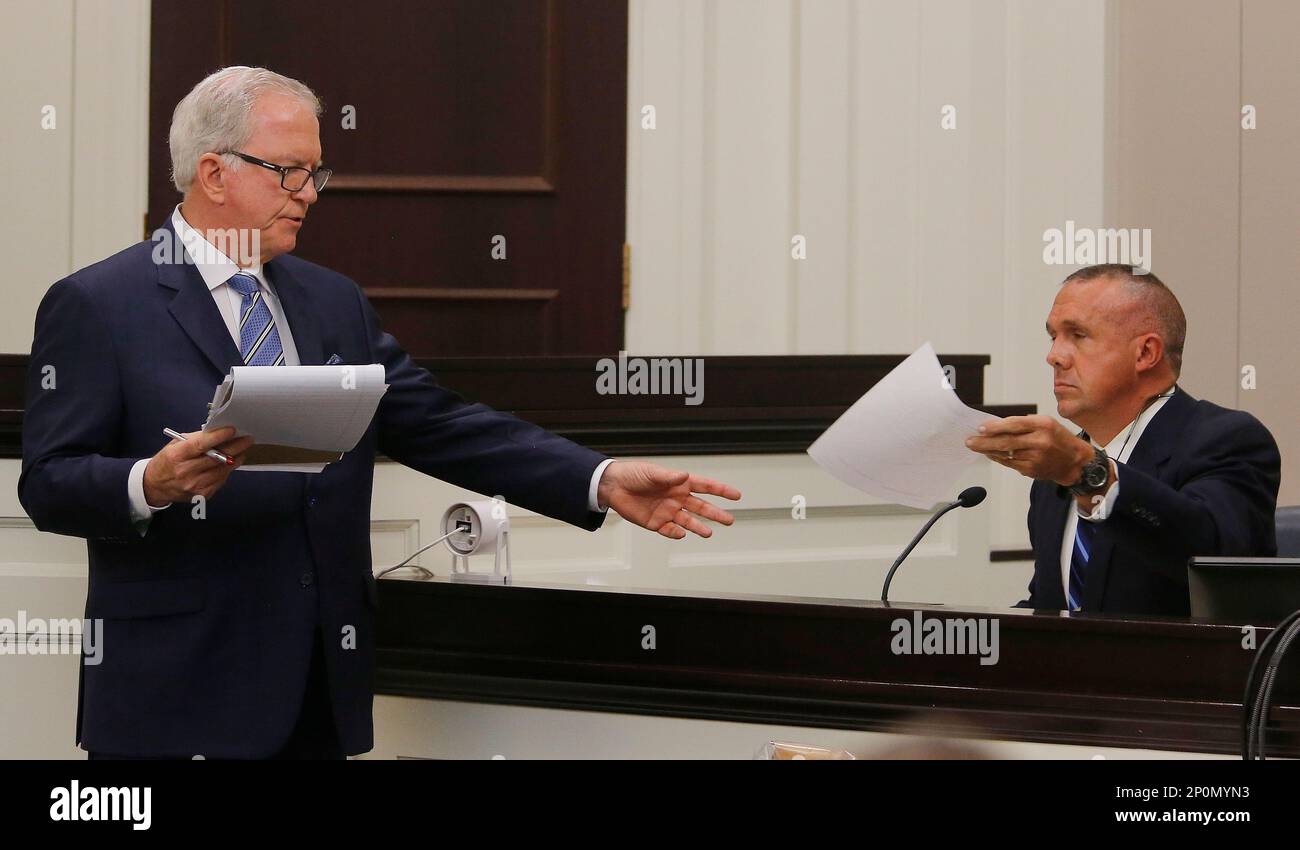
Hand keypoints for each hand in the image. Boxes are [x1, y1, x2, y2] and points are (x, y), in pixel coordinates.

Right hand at [142, 426, 255, 504]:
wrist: (155, 486)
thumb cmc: (168, 461)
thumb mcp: (175, 445)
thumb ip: (195, 439)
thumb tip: (217, 432)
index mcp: (176, 456)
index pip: (200, 445)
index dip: (218, 437)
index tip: (232, 430)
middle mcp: (185, 472)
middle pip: (216, 458)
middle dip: (235, 447)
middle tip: (247, 439)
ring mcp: (194, 485)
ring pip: (222, 470)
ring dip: (236, 459)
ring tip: (242, 450)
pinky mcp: (202, 495)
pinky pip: (221, 480)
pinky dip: (227, 470)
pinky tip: (229, 463)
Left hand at [596, 461, 740, 538]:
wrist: (613, 487)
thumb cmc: (633, 474)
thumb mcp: (652, 472)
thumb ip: (669, 477)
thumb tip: (684, 476)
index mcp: (679, 483)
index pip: (705, 486)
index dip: (721, 490)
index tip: (736, 495)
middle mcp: (677, 498)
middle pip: (701, 507)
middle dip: (715, 513)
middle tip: (729, 520)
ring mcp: (667, 511)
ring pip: (688, 521)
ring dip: (698, 527)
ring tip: (709, 533)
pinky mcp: (656, 523)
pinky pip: (669, 530)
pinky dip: (676, 533)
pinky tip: (682, 533)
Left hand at [964, 415, 1093, 485]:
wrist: (1075, 462)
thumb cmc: (1058, 438)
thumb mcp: (1046, 423)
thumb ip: (1023, 423)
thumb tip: (996, 425)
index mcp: (1043, 425)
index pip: (1015, 424)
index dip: (995, 426)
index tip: (980, 428)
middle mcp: (1040, 441)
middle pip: (1006, 441)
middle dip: (984, 441)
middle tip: (969, 440)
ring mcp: (1035, 457)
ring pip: (1005, 453)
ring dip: (988, 450)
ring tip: (975, 446)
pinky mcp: (1031, 470)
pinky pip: (1009, 463)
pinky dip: (998, 458)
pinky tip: (990, 454)